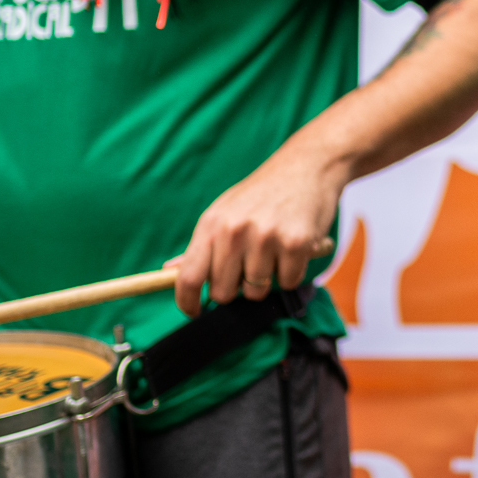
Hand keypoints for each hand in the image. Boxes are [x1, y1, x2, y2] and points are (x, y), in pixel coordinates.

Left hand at [167, 145, 342, 314]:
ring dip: (266, 280)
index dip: (186, 302)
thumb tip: (170, 270)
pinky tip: (293, 249)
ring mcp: (265, 237)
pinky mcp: (295, 243)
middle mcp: (233, 231)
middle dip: (235, 288)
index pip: (187, 276)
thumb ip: (203, 245)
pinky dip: (292, 272)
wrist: (307, 166)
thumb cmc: (263, 194)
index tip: (194, 311)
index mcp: (211, 224)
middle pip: (223, 292)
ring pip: (256, 291)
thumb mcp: (225, 212)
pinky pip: (288, 282)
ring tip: (273, 251)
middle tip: (248, 268)